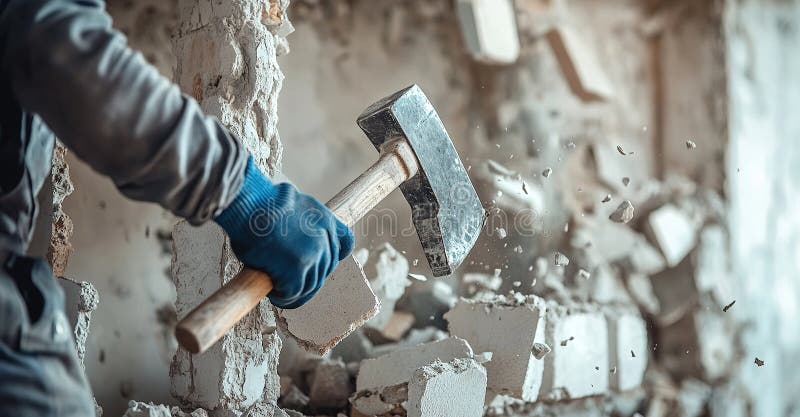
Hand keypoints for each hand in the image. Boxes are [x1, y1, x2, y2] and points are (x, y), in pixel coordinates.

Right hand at [214, 157, 353, 307]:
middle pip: (324, 270)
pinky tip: (272, 293)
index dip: (332, 256)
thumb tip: (291, 237)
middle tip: (288, 282)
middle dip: (307, 279)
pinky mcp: (297, 270)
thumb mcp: (292, 204)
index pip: (345, 243)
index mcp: (325, 220)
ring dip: (295, 292)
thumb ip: (301, 222)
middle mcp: (324, 238)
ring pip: (310, 285)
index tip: (318, 262)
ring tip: (278, 291)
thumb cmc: (259, 204)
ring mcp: (313, 255)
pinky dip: (283, 297)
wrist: (250, 205)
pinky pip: (294, 293)